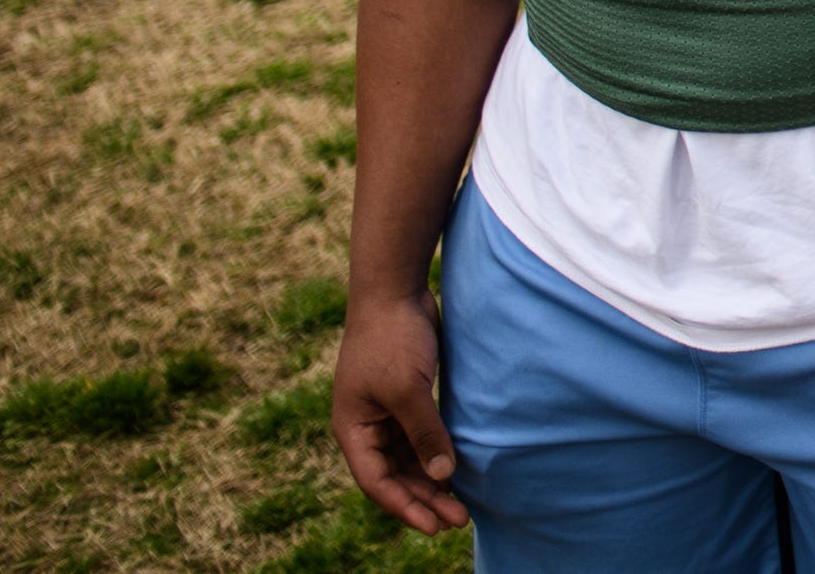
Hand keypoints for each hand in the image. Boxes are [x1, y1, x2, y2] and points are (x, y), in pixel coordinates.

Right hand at [331, 291, 467, 533]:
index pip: (376, 482)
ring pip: (407, 459)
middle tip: (458, 520)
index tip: (435, 526)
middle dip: (424, 499)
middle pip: (394, 475)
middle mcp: (366, 425)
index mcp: (353, 429)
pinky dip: (435, 453)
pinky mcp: (406, 395)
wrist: (396, 288)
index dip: (404, 507)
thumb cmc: (392, 338)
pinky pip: (418, 437)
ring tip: (460, 504)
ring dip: (431, 480)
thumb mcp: (408, 390)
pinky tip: (456, 467)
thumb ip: (424, 433)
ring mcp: (385, 411)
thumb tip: (443, 475)